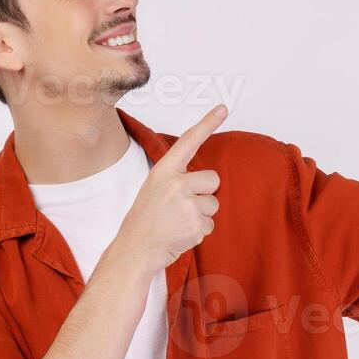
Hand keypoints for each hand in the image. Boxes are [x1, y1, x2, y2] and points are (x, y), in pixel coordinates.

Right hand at [111, 104, 226, 271]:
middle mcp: (176, 183)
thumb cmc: (144, 221)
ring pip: (214, 204)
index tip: (223, 108)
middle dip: (204, 194)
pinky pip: (210, 224)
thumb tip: (203, 179)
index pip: (189, 141)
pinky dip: (199, 232)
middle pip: (213, 180)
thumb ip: (176, 179)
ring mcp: (187, 204)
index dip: (207, 123)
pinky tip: (180, 235)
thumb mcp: (154, 189)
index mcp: (164, 171)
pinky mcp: (196, 224)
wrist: (134, 251)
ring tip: (177, 223)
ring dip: (201, 216)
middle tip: (180, 208)